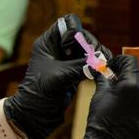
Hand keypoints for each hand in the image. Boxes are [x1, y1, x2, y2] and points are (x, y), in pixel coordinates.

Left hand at [3, 13, 109, 138]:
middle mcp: (58, 49)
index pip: (66, 24)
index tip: (81, 46)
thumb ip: (80, 66)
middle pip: (81, 36)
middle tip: (99, 57)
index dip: (77, 31)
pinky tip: (103, 69)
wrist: (35, 114)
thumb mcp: (60, 77)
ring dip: (97, 55)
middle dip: (91, 45)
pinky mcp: (74, 71)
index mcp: (48, 43)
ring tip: (103, 63)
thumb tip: (101, 60)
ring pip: (87, 49)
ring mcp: (66, 60)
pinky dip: (97, 65)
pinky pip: (89, 62)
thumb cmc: (39, 93)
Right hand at [71, 55, 138, 138]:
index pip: (129, 62)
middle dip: (132, 83)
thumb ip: (104, 79)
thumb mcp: (100, 97)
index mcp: (131, 84)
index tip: (116, 68)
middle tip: (123, 94)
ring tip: (135, 107)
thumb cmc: (101, 126)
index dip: (120, 63)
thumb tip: (101, 68)